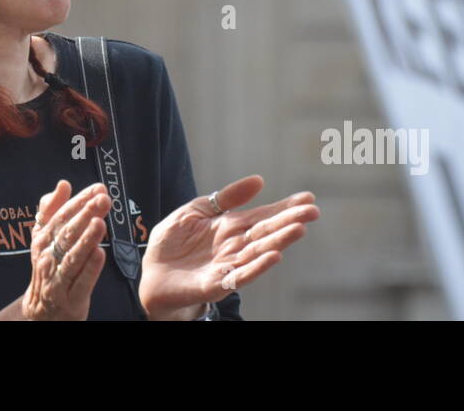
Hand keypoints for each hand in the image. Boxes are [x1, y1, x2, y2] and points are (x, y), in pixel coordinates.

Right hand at [21, 180, 110, 320]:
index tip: (98, 188)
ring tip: (100, 223)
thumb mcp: (45, 238)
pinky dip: (90, 269)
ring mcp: (57, 280)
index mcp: (43, 239)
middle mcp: (48, 257)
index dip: (79, 201)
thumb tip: (63, 184)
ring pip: (72, 257)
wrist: (41, 312)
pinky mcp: (70, 299)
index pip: (61, 216)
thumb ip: (53, 210)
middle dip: (85, 214)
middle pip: (67, 233)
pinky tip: (100, 254)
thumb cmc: (49, 268)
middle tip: (103, 199)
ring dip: (86, 239)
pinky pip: (80, 283)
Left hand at [138, 175, 319, 318]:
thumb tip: (260, 179)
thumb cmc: (174, 242)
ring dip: (279, 242)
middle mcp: (235, 246)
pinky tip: (274, 257)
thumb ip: (227, 197)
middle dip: (290, 222)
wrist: (151, 273)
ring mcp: (228, 265)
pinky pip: (239, 275)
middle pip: (266, 232)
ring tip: (299, 229)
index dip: (285, 207)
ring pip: (258, 252)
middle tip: (313, 212)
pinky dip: (258, 267)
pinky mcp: (216, 283)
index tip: (308, 198)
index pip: (263, 215)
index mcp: (231, 227)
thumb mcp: (198, 210)